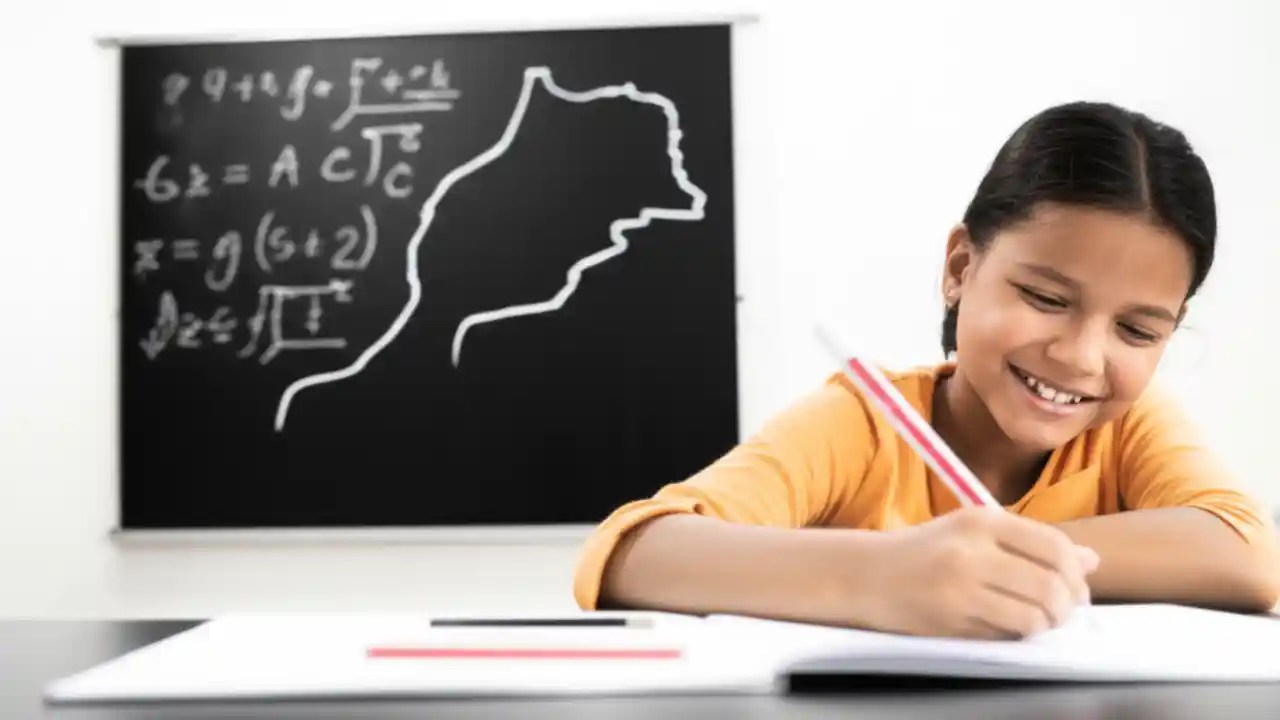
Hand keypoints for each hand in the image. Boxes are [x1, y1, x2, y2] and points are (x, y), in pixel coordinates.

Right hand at [867, 507, 1098, 638]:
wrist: (867, 574)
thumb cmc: (927, 552)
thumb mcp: (975, 534)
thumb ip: (1032, 544)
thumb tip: (1092, 560)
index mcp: (981, 520)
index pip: (1054, 546)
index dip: (1076, 572)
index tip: (1076, 586)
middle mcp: (972, 549)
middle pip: (1051, 583)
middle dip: (1068, 604)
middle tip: (1063, 611)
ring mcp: (961, 585)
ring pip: (1035, 614)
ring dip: (1046, 624)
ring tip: (1038, 621)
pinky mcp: (951, 617)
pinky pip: (1007, 632)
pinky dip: (1018, 634)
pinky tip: (1008, 626)